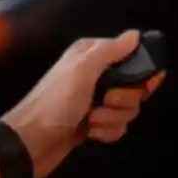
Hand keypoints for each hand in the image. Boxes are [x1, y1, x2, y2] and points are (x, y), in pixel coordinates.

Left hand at [1, 30, 165, 177]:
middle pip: (134, 86)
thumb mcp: (83, 69)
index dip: (142, 71)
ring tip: (92, 121)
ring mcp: (96, 102)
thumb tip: (135, 35)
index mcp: (93, 57)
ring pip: (128, 109)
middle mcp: (97, 76)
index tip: (145, 84)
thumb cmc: (56, 101)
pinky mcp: (95, 124)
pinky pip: (118, 127)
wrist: (31, 142)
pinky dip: (108, 132)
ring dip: (113, 118)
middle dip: (125, 99)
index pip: (132, 57)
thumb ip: (110, 50)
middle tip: (106, 100)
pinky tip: (92, 134)